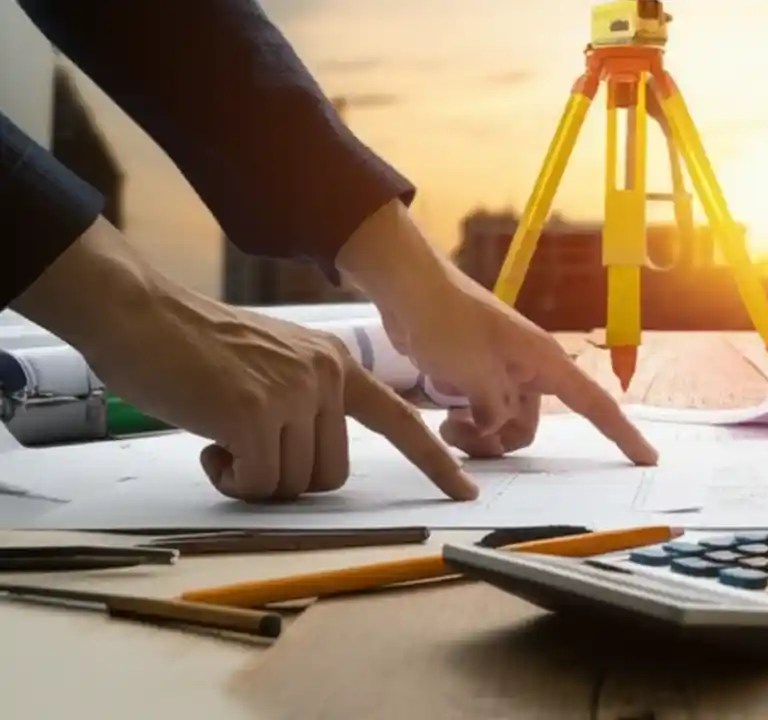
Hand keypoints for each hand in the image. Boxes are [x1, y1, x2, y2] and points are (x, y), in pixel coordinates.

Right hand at [12, 217, 478, 501]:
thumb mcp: (275, 362)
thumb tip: (314, 462)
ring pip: (294, 484)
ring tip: (221, 433)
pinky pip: (258, 483)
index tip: (464, 491)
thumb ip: (306, 400)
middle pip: (330, 473)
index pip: (400, 419)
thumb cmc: (198, 347)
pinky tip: (207, 443)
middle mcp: (326, 376)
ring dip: (254, 476)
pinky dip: (230, 479)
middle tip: (243, 444)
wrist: (141, 314)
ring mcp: (294, 393)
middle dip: (286, 475)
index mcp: (337, 364)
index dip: (432, 461)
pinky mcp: (255, 414)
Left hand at [337, 200, 657, 464]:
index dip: (623, 434)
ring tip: (447, 426)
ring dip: (477, 435)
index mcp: (544, 362)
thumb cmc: (448, 322)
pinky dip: (466, 422)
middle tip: (461, 435)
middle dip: (500, 442)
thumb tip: (498, 427)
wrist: (409, 290)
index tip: (648, 459)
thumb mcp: (477, 375)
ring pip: (503, 424)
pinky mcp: (476, 374)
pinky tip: (443, 415)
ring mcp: (501, 372)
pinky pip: (483, 413)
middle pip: (531, 425)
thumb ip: (496, 410)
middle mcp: (529, 369)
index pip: (595, 404)